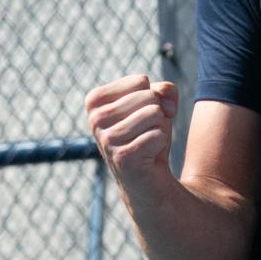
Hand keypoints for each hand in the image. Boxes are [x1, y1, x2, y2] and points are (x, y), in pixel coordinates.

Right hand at [85, 73, 178, 200]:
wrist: (148, 178)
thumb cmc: (148, 134)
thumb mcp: (156, 103)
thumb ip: (164, 90)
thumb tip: (165, 106)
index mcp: (95, 101)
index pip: (140, 81)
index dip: (153, 97)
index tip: (143, 115)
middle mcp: (95, 119)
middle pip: (149, 96)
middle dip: (158, 113)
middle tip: (147, 132)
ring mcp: (107, 139)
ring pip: (154, 114)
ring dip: (159, 129)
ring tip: (146, 143)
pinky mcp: (123, 158)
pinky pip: (157, 135)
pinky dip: (160, 144)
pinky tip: (148, 156)